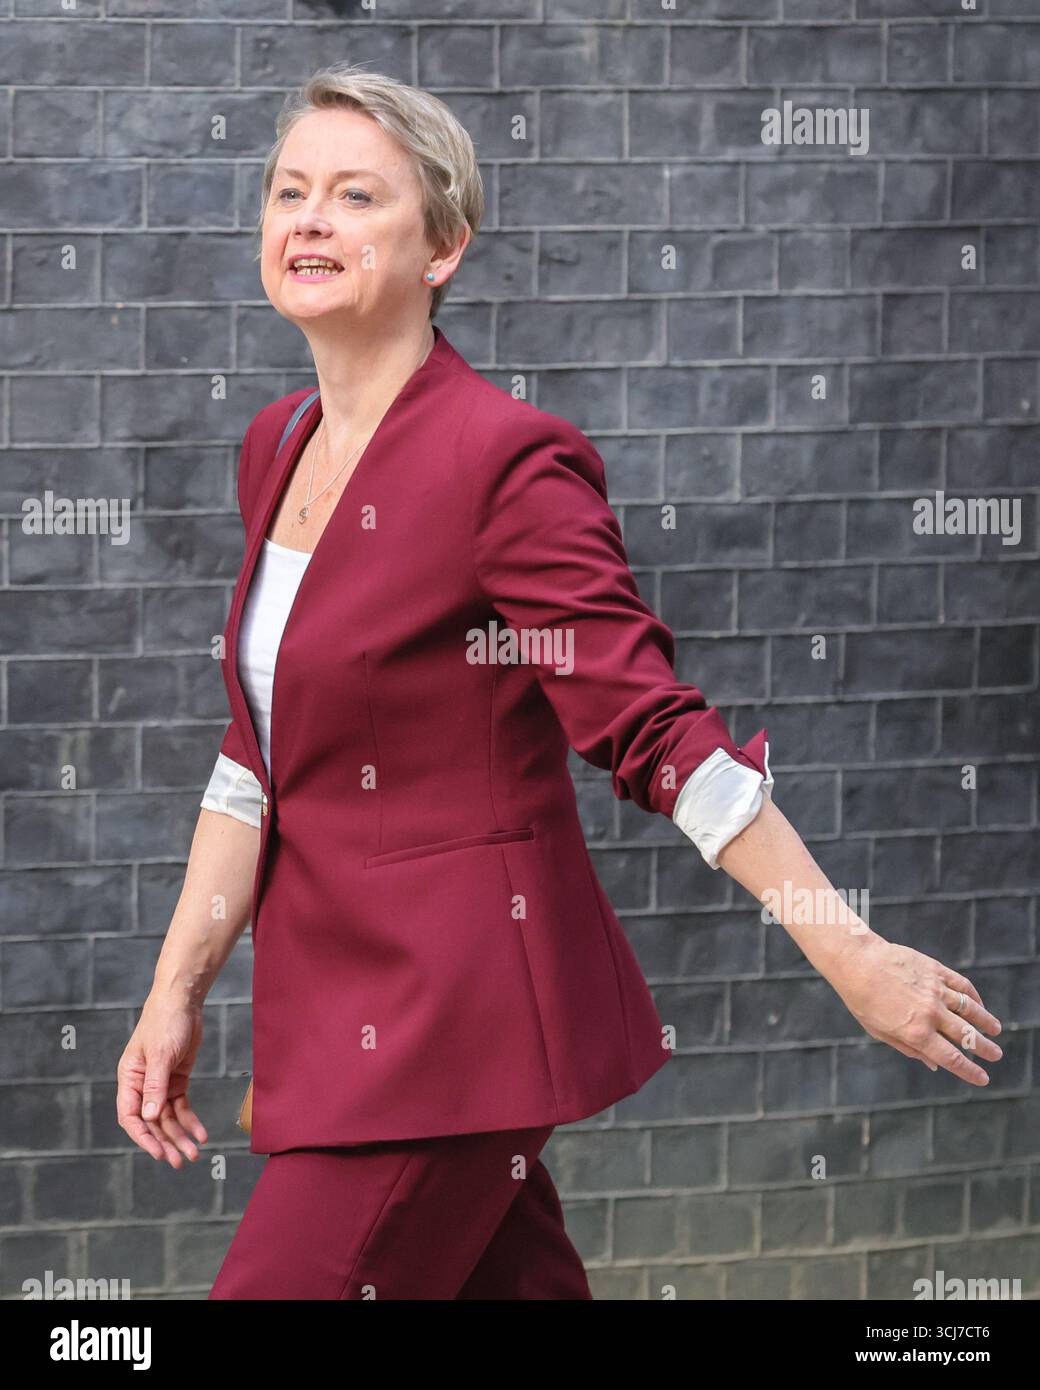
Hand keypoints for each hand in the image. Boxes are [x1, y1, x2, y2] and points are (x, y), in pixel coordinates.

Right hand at [117, 997, 208, 1165]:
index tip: (158, 1153)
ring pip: (168, 1118)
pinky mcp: (177, 1080)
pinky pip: (182, 1106)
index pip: (130, 1117)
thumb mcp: (160, 1054)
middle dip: (166, 1142)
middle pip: (152, 1122)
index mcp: (129, 1079)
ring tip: (194, 1154)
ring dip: (180, 1136)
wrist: (183, 1001)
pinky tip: (201, 1134)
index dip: (143, 1137)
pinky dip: (191, 1121)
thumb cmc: (165, 1022)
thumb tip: (149, 1117)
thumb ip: (155, 1086)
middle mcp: (142, 1085)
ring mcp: (160, 1084)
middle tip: (180, 1161)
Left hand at [831, 935, 1002, 1085]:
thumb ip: (909, 1049)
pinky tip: (979, 1004)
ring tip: (996, 1030)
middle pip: (967, 1036)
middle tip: (996, 1055)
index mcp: (916, 1033)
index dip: (970, 1071)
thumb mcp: (880, 1032)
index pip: (952, 1058)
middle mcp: (930, 1014)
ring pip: (970, 1010)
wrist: (857, 962)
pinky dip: (974, 997)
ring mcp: (936, 991)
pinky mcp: (936, 970)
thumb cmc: (862, 1000)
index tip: (983, 1078)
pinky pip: (962, 986)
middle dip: (985, 1048)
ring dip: (986, 1021)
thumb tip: (933, 1065)